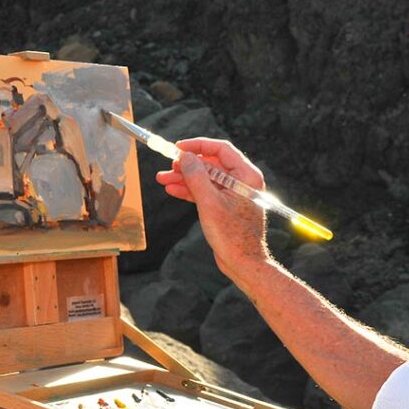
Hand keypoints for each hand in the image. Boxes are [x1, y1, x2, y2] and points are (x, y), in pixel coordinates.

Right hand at [156, 138, 268, 269]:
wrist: (243, 263)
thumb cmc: (233, 235)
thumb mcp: (210, 203)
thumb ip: (197, 176)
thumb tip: (186, 156)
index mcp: (246, 175)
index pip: (221, 149)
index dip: (198, 145)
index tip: (178, 147)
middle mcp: (241, 181)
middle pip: (211, 164)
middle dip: (187, 164)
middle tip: (167, 166)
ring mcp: (232, 194)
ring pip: (205, 178)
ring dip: (184, 178)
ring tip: (162, 178)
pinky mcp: (225, 206)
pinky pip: (205, 192)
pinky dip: (189, 191)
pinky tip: (172, 189)